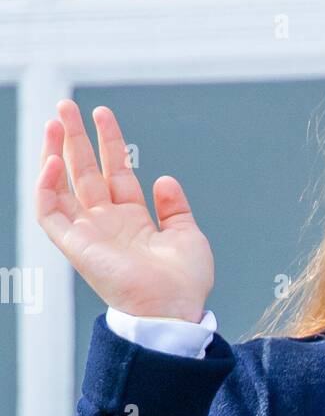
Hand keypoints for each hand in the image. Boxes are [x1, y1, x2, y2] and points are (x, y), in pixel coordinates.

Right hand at [35, 99, 213, 321]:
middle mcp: (107, 224)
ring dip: (55, 153)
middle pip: (85, 172)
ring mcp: (89, 233)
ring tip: (54, 120)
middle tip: (65, 106)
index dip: (109, 142)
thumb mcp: (188, 236)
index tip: (103, 114)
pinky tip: (51, 161)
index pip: (115, 172)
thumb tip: (163, 178)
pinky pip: (49, 213)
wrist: (173, 309)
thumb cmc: (183, 283)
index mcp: (133, 221)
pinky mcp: (74, 245)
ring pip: (61, 186)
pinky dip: (45, 187)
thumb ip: (175, 208)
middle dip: (75, 138)